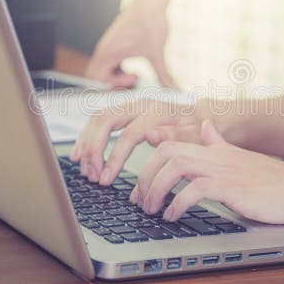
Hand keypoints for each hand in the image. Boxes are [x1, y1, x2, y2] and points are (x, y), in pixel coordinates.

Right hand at [71, 98, 205, 184]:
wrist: (200, 115)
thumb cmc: (197, 129)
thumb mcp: (193, 136)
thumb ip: (173, 137)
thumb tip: (151, 136)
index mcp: (156, 111)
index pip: (128, 134)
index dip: (114, 158)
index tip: (106, 180)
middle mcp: (139, 104)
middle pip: (105, 121)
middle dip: (94, 150)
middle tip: (92, 175)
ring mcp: (130, 105)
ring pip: (98, 118)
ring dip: (87, 144)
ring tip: (85, 170)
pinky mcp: (124, 109)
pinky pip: (99, 119)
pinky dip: (88, 136)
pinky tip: (82, 154)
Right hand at [85, 6, 174, 87]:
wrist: (150, 1)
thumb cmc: (151, 24)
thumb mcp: (156, 53)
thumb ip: (163, 75)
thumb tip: (173, 89)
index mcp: (108, 54)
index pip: (97, 80)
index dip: (114, 85)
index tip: (134, 79)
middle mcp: (103, 50)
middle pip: (95, 77)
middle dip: (112, 84)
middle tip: (132, 82)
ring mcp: (107, 46)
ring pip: (102, 70)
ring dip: (115, 78)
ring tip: (136, 76)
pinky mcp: (113, 43)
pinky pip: (108, 63)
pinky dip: (118, 70)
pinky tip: (135, 70)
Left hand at [133, 119, 283, 224]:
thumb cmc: (280, 183)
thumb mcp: (243, 158)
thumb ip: (220, 144)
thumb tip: (206, 128)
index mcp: (218, 150)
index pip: (172, 144)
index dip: (149, 164)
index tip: (141, 188)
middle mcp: (218, 155)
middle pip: (167, 152)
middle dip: (145, 176)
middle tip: (139, 201)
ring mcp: (226, 170)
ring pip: (176, 166)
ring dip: (156, 189)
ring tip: (151, 210)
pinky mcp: (234, 188)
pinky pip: (196, 189)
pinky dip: (177, 204)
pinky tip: (173, 217)